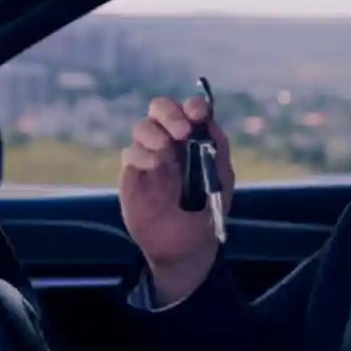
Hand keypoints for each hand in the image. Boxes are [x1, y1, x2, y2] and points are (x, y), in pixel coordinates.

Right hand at [120, 95, 234, 303]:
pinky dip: (142, 155)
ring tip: (165, 149)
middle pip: (159, 108)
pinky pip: (130, 153)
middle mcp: (169, 141)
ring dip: (154, 133)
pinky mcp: (132, 174)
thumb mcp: (220, 178)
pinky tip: (155, 167)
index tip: (198, 115)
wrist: (188, 244)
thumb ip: (217, 148)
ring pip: (142, 128)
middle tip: (181, 132)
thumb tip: (209, 121)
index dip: (192, 106)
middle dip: (170, 113)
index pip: (189, 109)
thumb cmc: (207, 209)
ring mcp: (149, 155)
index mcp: (193, 138)